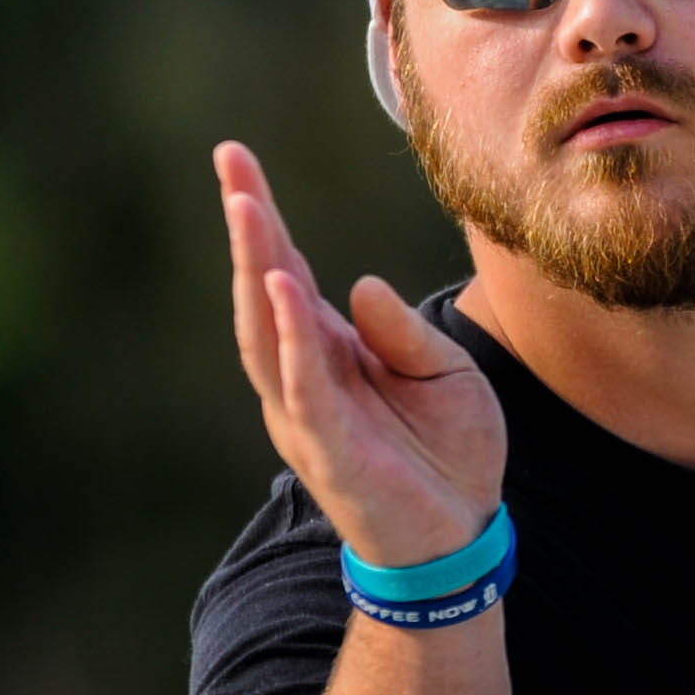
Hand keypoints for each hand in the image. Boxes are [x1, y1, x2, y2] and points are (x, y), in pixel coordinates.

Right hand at [218, 142, 506, 571]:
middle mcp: (304, 374)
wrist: (464, 535)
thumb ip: (403, 329)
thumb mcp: (444, 370)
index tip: (235, 159)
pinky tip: (284, 289)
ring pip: (266, 332)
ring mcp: (307, 411)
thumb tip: (358, 286)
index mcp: (329, 348)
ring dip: (255, 269)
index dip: (261, 216)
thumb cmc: (451, 449)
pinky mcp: (327, 449)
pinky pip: (302, 385)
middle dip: (247, 226)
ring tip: (248, 208)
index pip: (285, 270)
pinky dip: (291, 337)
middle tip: (230, 163)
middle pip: (262, 289)